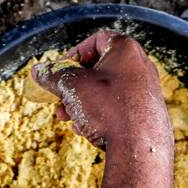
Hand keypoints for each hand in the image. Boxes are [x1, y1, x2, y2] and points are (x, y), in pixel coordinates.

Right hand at [31, 30, 171, 150]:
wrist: (139, 148)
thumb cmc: (108, 108)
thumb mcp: (72, 87)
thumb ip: (53, 75)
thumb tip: (38, 71)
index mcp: (126, 50)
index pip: (96, 39)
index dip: (74, 53)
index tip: (60, 69)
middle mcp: (140, 66)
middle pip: (100, 68)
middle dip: (74, 84)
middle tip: (58, 96)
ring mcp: (147, 90)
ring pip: (107, 90)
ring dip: (82, 101)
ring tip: (67, 117)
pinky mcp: (148, 113)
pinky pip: (119, 107)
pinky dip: (99, 114)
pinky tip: (85, 129)